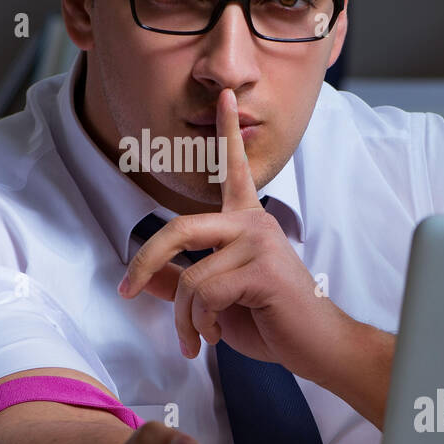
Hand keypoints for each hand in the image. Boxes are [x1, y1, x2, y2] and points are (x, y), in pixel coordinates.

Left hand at [118, 87, 352, 383]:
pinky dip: (200, 323)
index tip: (224, 96)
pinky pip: (204, 294)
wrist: (317, 346)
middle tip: (126, 290)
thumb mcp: (217, 302)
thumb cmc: (272, 321)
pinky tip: (215, 336)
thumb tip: (145, 278)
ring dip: (184, 318)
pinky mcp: (262, 268)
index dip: (227, 132)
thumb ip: (183, 284)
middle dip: (144, 262)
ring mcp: (259, 242)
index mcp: (247, 223)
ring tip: (197, 337)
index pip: (233, 170)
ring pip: (190, 277)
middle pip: (179, 228)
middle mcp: (253, 223)